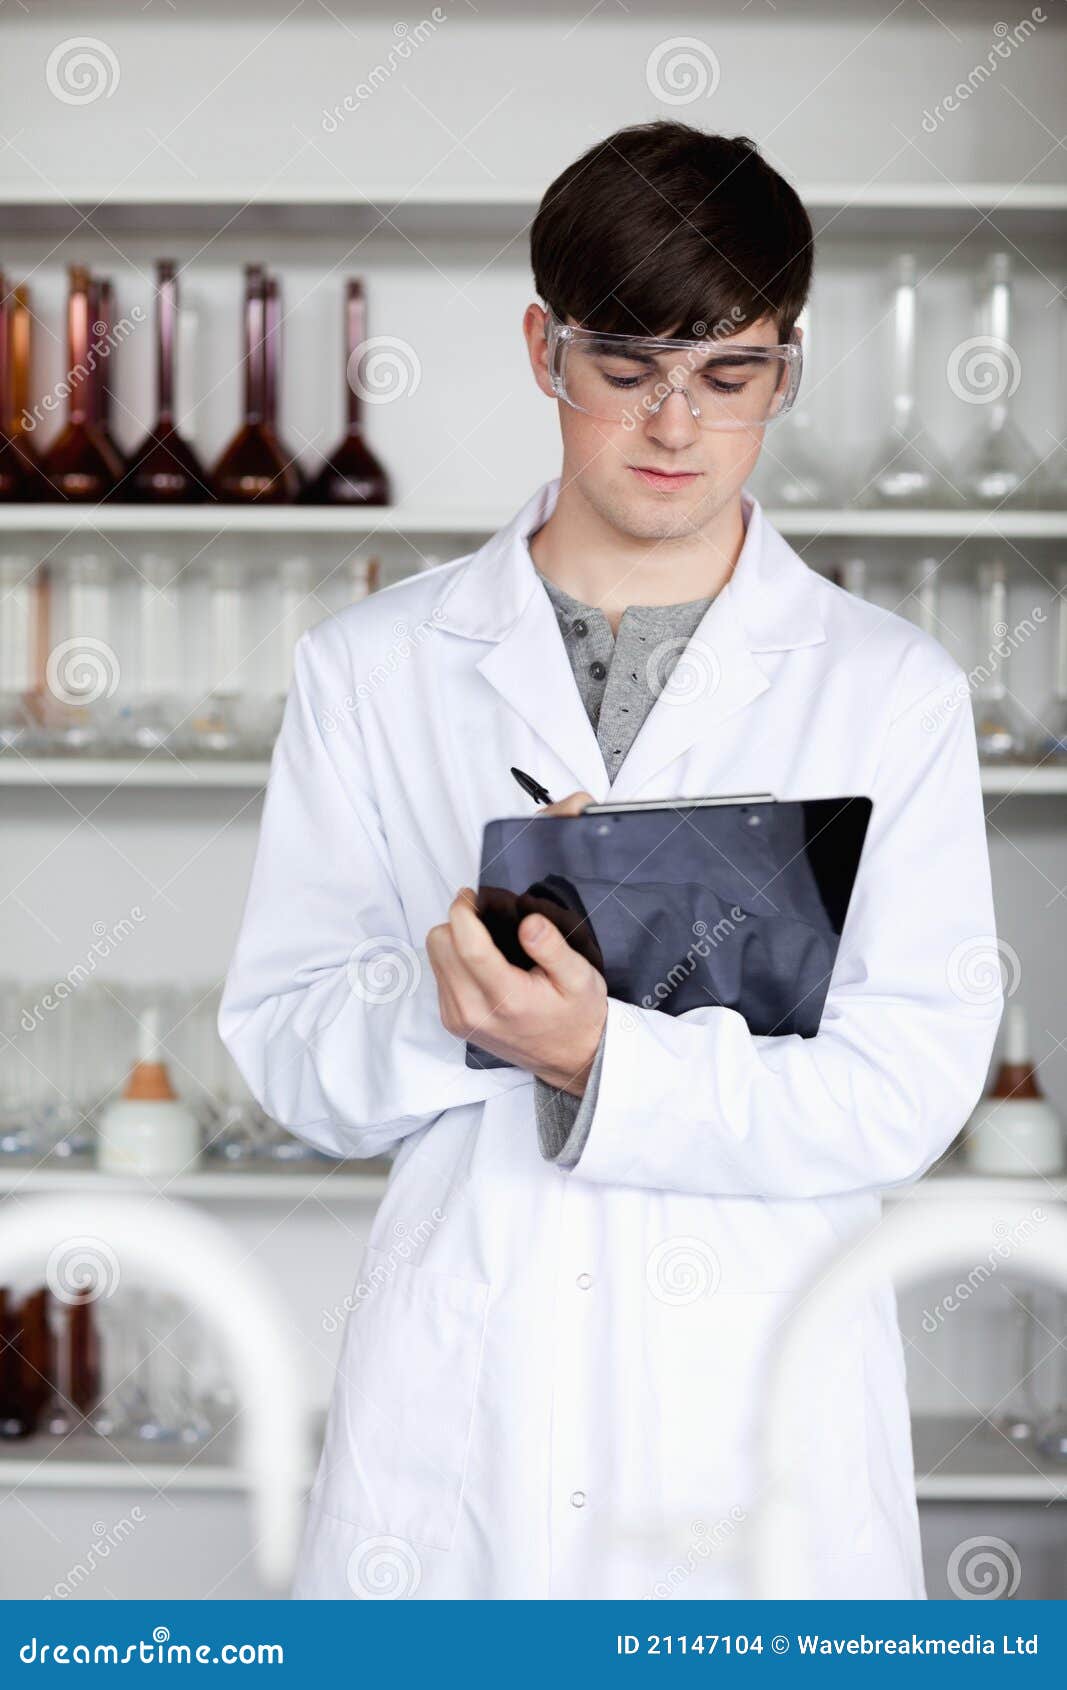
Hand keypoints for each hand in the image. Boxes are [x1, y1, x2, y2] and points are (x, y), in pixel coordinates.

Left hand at [427, 794, 605, 1092]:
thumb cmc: (576, 1015)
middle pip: (440, 945)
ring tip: (486, 941)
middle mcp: (474, 1010)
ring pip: (434, 957)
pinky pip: (439, 974)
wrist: (569, 1059)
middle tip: (485, 918)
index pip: (467, 945)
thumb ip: (553, 947)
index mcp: (507, 998)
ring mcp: (459, 1017)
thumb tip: (528, 922)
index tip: (472, 896)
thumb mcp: (580, 977)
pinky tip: (482, 964)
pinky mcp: (453, 1020)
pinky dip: (454, 960)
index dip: (464, 912)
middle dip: (458, 923)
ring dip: (454, 940)